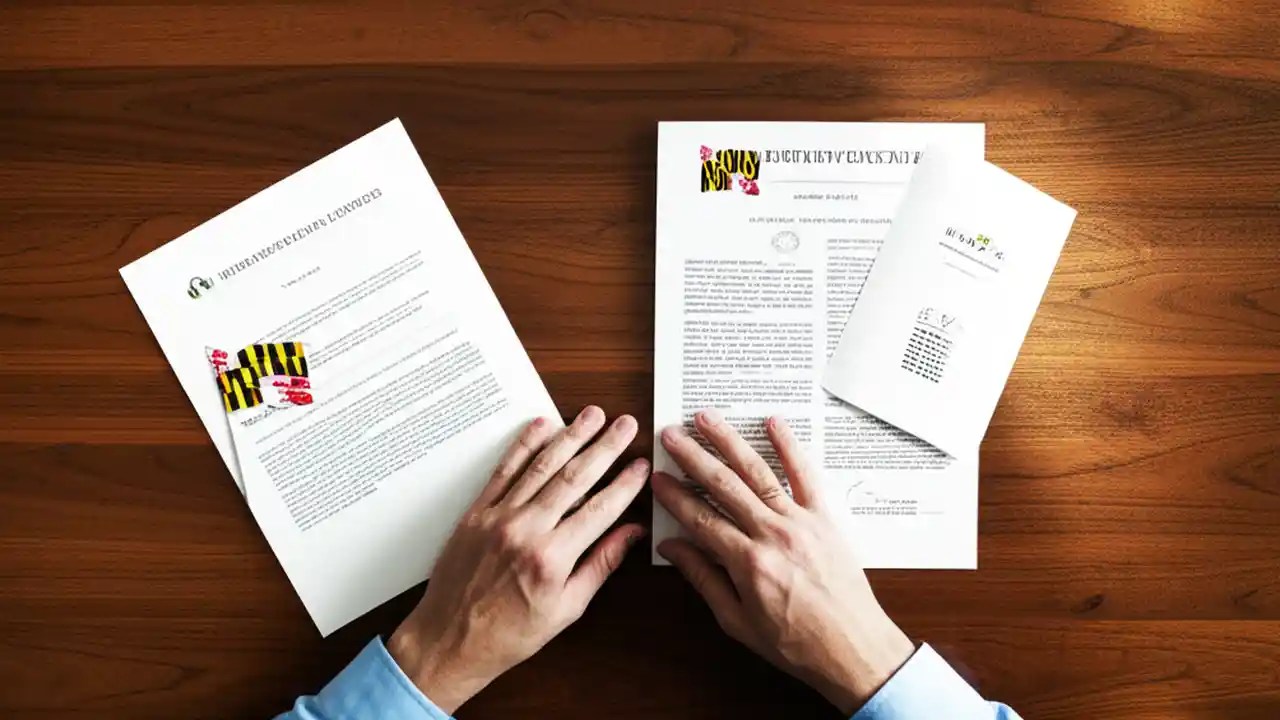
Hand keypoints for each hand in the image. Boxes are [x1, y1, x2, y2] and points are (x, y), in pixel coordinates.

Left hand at [388, 407, 648, 713]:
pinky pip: (503, 471)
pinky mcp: (476, 513)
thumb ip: (600, 565)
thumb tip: (631, 534)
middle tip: (626, 424)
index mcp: (551, 559)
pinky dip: (524, 446)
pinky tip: (542, 426)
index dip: (624, 485)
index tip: (641, 466)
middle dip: (605, 447)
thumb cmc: (509, 635)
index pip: (600, 510)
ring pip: (541, 467)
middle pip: (574, 478)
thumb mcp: (566, 609)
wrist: (448, 641)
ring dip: (570, 436)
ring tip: (592, 415)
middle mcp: (525, 531)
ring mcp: (497, 518)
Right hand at [652, 410, 914, 714]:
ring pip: (757, 472)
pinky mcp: (825, 518)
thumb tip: (673, 547)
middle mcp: (772, 534)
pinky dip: (789, 446)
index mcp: (747, 563)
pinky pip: (806, 475)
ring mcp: (800, 522)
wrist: (854, 650)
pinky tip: (773, 423)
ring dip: (729, 442)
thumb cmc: (796, 644)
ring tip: (706, 418)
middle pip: (723, 486)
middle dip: (692, 457)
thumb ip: (704, 579)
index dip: (674, 497)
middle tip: (670, 434)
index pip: (700, 518)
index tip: (656, 478)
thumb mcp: (738, 621)